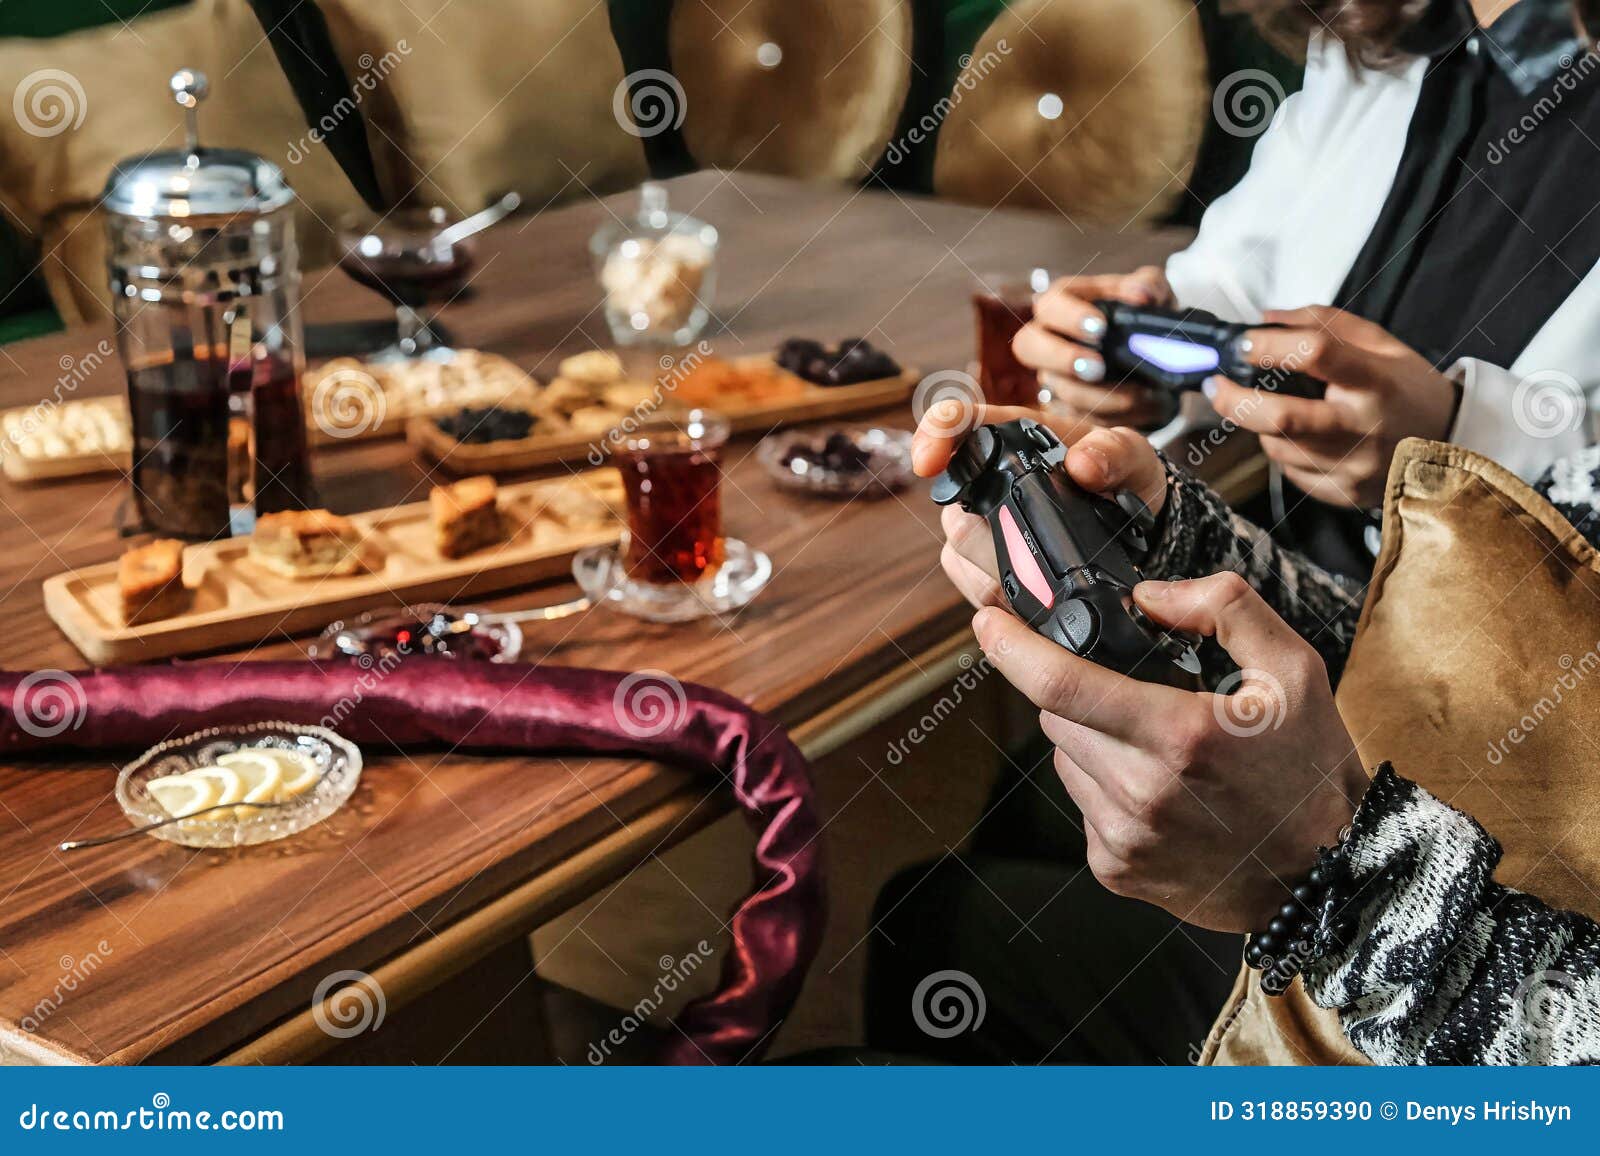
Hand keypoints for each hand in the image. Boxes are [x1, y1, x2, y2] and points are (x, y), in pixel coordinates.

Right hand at [913, 402, 1165, 609]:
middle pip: (951, 502)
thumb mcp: (1132, 457)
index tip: (927, 462)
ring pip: (957, 546)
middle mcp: (987, 476)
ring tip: (1040, 574)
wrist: (1134, 529)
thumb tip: (1081, 464)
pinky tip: (1026, 592)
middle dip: (988, 531)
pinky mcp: (980, 560)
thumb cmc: (1124, 479)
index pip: (958, 421)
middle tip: (1032, 546)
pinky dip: (993, 591)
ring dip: (993, 566)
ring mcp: (979, 520)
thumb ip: (1114, 453)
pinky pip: (965, 578)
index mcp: (1017, 436)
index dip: (934, 434)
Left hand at [973, 571, 1368, 932]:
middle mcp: (1141, 792)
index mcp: (1179, 736)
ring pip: (1063, 758)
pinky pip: (1081, 804)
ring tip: (1159, 749)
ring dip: (1089, 738)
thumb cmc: (1310, 770)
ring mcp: (1123, 838)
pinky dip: (1104, 785)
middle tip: (1138, 696)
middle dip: (1078, 690)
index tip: (987, 621)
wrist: (1330, 876)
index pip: (1061, 683)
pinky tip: (1159, 791)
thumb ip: (1224, 609)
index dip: (1010, 647)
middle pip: (1056, 715)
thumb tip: (1147, 596)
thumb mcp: (1295, 669)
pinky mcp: (1115, 870)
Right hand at [1014, 266, 1173, 429]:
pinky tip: (1140, 405)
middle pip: (1028, 346)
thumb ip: (1149, 285)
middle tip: (1097, 367)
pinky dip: (1114, 414)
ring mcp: (1054, 376)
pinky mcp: (1068, 407)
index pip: (1049, 304)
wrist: (1156, 357)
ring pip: (1060, 389)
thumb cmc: (1142, 316)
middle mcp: (1047, 339)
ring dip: (1099, 395)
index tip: (1100, 327)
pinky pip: (1081, 417)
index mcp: (1063, 302)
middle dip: (1062, 358)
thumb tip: (1141, 296)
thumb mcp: (1153, 292)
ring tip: (1137, 393)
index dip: (1069, 317)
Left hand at [1206, 305, 1457, 507]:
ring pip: (1277, 447)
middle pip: (1280, 419)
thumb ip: (1322, 323)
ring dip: (1262, 426)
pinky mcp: (1343, 495)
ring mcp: (1353, 468)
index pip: (1316, 355)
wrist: (1449, 444)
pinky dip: (1285, 451)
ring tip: (1278, 409)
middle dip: (1234, 401)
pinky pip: (1290, 472)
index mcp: (1375, 381)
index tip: (1242, 342)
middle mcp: (1363, 428)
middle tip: (1217, 384)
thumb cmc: (1406, 388)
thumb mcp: (1380, 343)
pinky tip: (1304, 438)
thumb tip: (1265, 318)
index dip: (1269, 346)